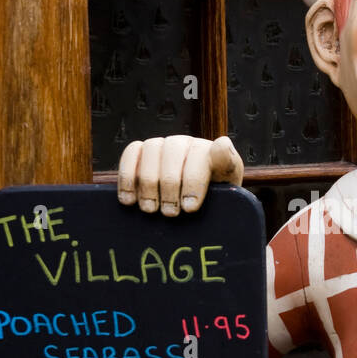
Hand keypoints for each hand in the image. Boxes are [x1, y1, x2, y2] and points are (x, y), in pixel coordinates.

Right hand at [117, 135, 243, 215]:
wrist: (194, 208)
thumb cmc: (213, 201)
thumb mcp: (229, 192)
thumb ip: (227, 169)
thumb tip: (222, 144)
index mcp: (212, 152)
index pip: (204, 155)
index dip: (194, 180)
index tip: (190, 208)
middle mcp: (186, 143)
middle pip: (174, 154)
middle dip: (170, 188)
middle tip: (171, 214)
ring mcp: (163, 145)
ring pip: (152, 152)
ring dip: (148, 185)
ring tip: (151, 210)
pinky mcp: (141, 150)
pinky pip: (131, 153)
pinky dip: (127, 177)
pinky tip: (128, 200)